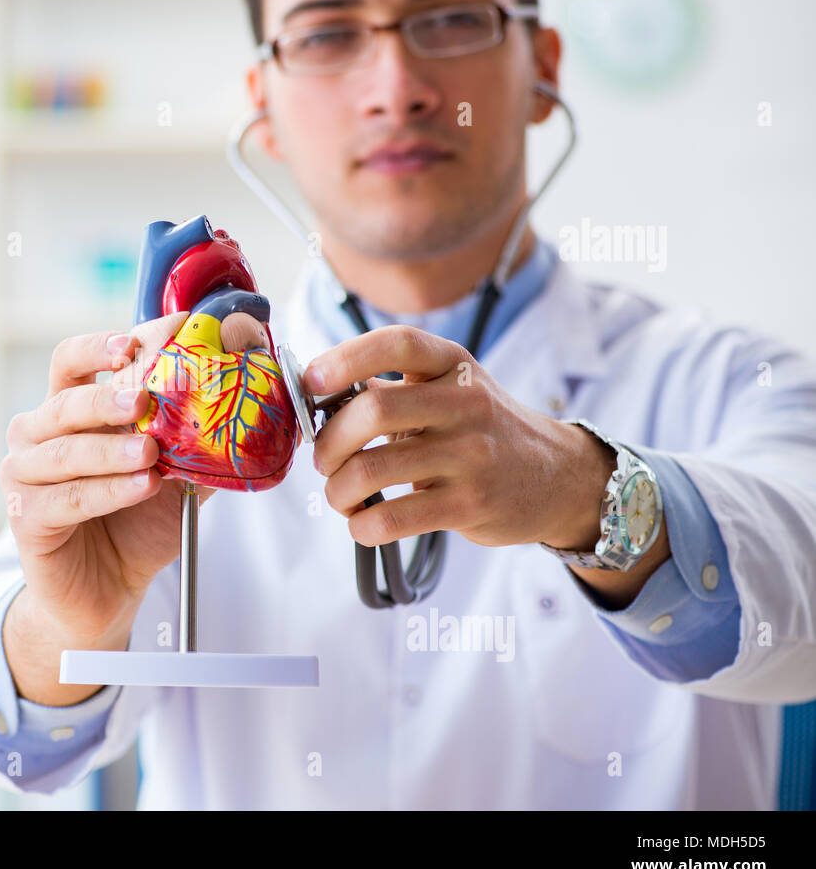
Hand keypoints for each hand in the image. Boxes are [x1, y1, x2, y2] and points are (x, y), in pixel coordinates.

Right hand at [0, 312, 218, 648]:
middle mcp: (38, 431)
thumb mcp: (174, 469)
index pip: (79, 359)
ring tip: (150, 452)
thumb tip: (243, 393)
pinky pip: (68, 498)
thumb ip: (194, 434)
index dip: (110, 343)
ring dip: (111, 448)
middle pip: (67, 398)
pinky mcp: (26, 517)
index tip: (154, 336)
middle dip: (110, 393)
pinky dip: (107, 491)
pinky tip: (140, 486)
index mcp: (69, 406)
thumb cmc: (135, 520)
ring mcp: (25, 473)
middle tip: (147, 396)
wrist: (107, 589)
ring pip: (65, 449)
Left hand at [302, 324, 615, 550]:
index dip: (345, 358)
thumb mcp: (449, 391)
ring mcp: (471, 455)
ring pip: (372, 470)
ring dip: (337, 489)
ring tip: (339, 495)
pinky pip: (392, 518)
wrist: (558, 477)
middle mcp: (465, 404)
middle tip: (322, 460)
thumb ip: (391, 389)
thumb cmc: (482, 430)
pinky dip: (361, 525)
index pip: (397, 344)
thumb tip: (314, 397)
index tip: (310, 382)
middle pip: (373, 410)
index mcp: (452, 365)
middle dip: (329, 440)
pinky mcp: (470, 505)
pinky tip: (362, 522)